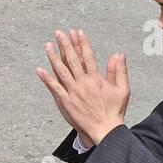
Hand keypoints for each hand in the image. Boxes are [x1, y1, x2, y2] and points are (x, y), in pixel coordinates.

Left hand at [36, 29, 129, 145]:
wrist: (105, 130)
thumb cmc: (114, 110)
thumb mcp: (122, 89)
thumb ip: (119, 71)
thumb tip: (119, 54)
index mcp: (96, 79)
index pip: (88, 56)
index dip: (82, 43)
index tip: (77, 31)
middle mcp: (83, 83)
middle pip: (73, 60)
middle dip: (66, 45)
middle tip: (59, 32)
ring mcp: (73, 93)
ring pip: (61, 71)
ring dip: (54, 57)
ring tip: (48, 45)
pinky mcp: (65, 102)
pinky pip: (54, 88)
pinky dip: (47, 78)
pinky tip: (40, 69)